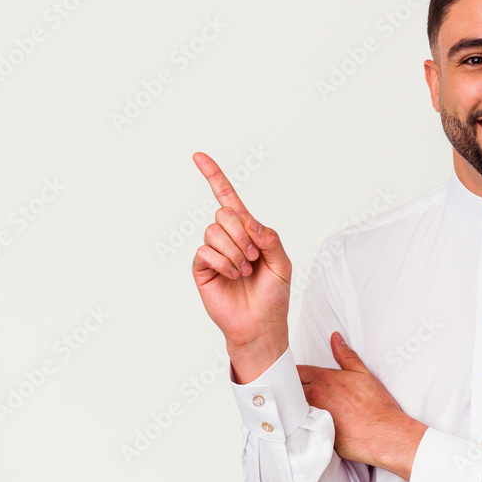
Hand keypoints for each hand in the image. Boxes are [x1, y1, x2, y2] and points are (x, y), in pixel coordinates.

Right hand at [191, 152, 291, 380]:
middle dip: (243, 234)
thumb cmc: (274, 295)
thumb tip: (249, 221)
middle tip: (254, 257)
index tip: (198, 156)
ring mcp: (213, 252)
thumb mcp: (283, 263)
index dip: (214, 176)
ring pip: (214, 232)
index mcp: (248, 231)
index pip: (228, 198)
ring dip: (235, 252)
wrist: (261, 325)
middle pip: (224, 213)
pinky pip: (205, 251)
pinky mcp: (202, 268)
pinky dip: (223, 263)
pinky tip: (232, 276)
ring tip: (244, 271)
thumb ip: (270, 238)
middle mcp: (227, 238)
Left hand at [298, 332, 427, 480]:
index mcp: (324, 378)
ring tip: (298, 410)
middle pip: (289, 388)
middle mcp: (314, 395)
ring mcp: (312, 414)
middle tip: (295, 393)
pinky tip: (304, 426)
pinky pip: (297, 426)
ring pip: (290, 408)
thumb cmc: (376, 407)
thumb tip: (336, 339)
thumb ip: (346, 355)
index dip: (294, 373)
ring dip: (292, 407)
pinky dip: (298, 425)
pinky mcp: (313, 433)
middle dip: (290, 389)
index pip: (296, 370)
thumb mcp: (363, 374)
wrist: (383, 433)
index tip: (297, 377)